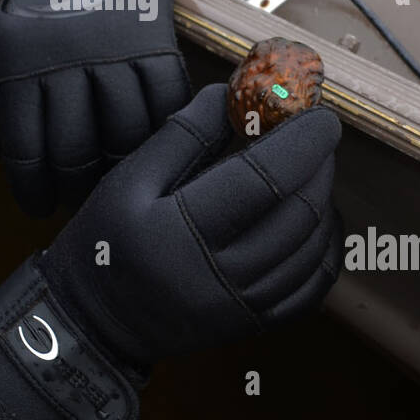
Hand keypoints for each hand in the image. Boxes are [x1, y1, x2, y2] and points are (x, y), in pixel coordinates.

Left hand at [0, 0, 190, 215]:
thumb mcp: (1, 38)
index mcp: (23, 62)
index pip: (25, 149)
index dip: (31, 189)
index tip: (38, 207)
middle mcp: (67, 60)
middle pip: (75, 150)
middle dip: (74, 188)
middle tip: (77, 200)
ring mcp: (116, 52)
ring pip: (124, 136)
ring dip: (121, 168)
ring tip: (114, 180)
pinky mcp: (156, 45)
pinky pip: (164, 106)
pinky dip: (162, 133)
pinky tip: (152, 148)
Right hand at [38, 81, 343, 369]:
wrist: (95, 323)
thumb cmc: (106, 243)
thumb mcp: (129, 180)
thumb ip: (183, 136)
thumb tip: (232, 96)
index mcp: (185, 231)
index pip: (267, 180)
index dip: (303, 143)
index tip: (320, 115)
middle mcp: (222, 275)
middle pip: (299, 212)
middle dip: (319, 165)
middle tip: (315, 136)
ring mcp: (244, 306)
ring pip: (312, 248)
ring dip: (324, 201)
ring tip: (312, 172)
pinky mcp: (254, 324)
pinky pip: (313, 287)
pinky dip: (324, 247)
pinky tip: (315, 221)